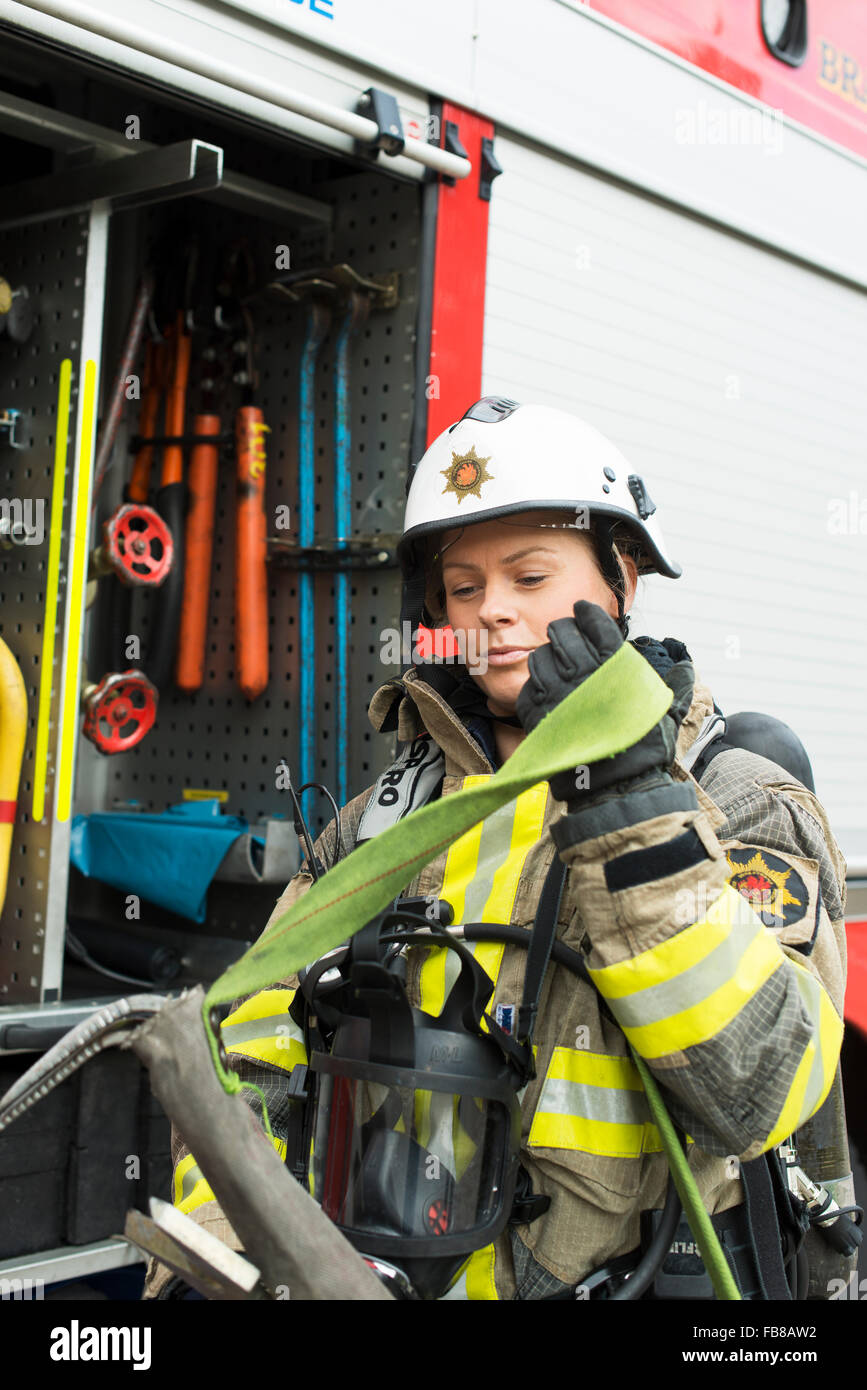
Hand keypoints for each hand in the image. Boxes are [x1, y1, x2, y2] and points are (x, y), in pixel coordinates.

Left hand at [516, 602, 694, 806]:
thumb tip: (685, 668)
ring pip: (540, 656)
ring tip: (556, 663)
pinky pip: (529, 687)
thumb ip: (676, 684)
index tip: (583, 611)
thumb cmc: (644, 749)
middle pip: (561, 632)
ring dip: (548, 656)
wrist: (618, 787)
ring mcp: (556, 692)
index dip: (587, 612)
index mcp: (613, 665)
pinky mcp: (537, 714)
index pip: (594, 621)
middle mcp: (581, 672)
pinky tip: (546, 690)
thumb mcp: (667, 711)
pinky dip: (536, 685)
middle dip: (564, 629)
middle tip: (568, 635)